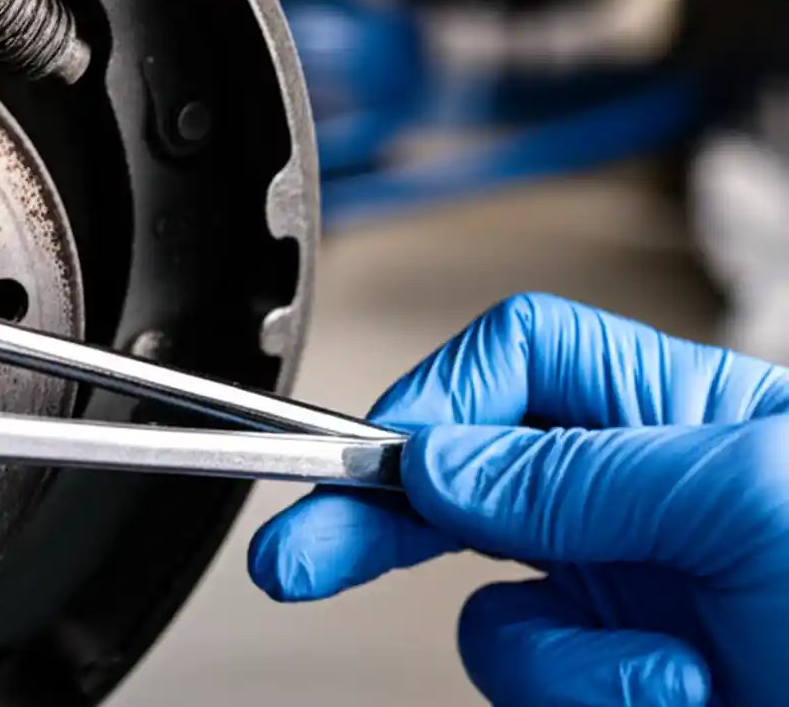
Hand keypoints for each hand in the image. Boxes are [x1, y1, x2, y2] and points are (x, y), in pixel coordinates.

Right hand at [249, 293, 788, 705]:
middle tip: (297, 559)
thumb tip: (447, 464)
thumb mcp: (753, 508)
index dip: (439, 403)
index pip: (517, 367)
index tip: (378, 464)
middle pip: (470, 482)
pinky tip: (679, 702)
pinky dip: (592, 700)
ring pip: (499, 618)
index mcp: (682, 420)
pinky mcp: (620, 684)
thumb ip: (582, 477)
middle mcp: (642, 505)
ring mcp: (630, 603)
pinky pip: (540, 687)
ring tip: (674, 680)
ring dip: (567, 663)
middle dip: (380, 521)